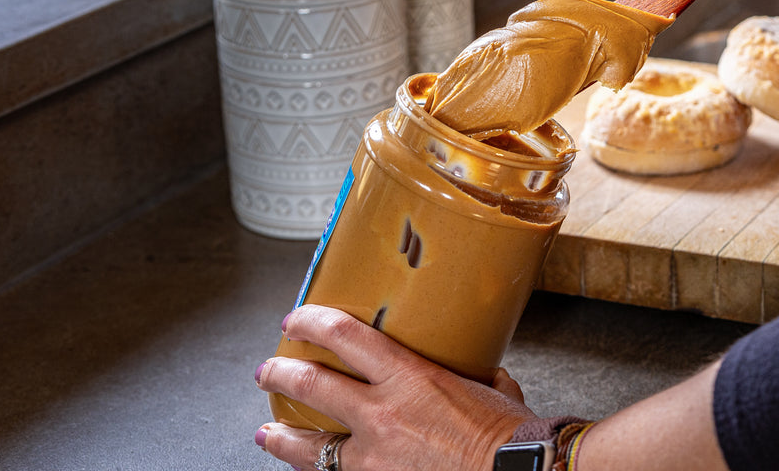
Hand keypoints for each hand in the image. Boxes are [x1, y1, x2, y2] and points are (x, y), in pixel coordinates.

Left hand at [254, 305, 536, 470]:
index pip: (344, 336)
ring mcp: (374, 460)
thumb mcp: (495, 391)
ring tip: (267, 433)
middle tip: (269, 371)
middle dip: (280, 375)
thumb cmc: (511, 439)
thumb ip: (478, 379)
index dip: (311, 322)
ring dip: (281, 437)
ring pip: (309, 447)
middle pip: (312, 385)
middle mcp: (382, 415)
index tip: (296, 320)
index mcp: (411, 378)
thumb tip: (482, 375)